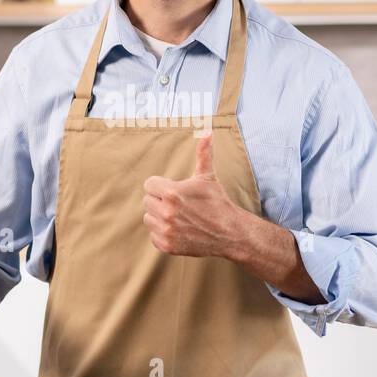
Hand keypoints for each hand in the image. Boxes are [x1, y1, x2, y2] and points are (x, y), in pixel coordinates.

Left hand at [142, 131, 245, 256]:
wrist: (229, 233)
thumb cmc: (217, 202)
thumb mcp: (208, 176)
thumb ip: (203, 153)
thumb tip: (207, 131)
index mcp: (173, 192)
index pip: (149, 184)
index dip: (161, 186)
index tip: (173, 190)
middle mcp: (167, 212)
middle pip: (147, 201)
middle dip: (160, 201)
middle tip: (178, 205)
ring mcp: (166, 231)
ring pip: (149, 218)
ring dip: (159, 217)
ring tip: (179, 217)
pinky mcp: (167, 246)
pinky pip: (153, 235)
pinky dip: (163, 234)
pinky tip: (179, 230)